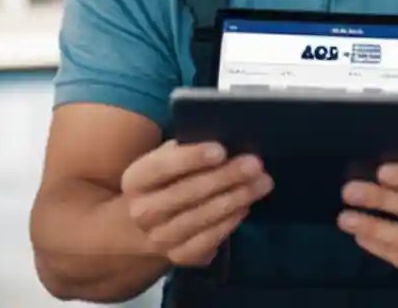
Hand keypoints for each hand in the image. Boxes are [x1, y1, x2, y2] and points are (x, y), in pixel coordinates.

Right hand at [121, 140, 272, 267]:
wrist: (151, 222)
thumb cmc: (169, 179)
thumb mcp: (170, 159)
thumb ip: (189, 150)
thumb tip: (227, 142)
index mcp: (136, 180)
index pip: (161, 167)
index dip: (191, 158)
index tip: (221, 150)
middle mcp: (141, 212)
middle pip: (185, 193)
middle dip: (224, 177)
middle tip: (255, 164)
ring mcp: (158, 238)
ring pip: (199, 219)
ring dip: (234, 200)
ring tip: (261, 183)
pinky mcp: (178, 257)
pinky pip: (206, 242)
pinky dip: (227, 224)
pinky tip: (245, 208)